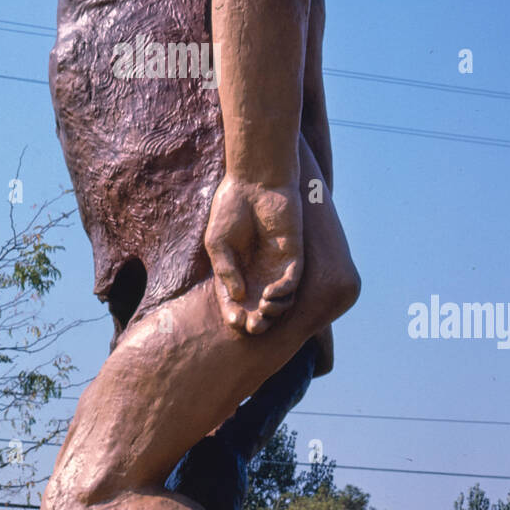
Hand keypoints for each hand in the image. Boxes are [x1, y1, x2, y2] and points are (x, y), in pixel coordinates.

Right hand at [205, 174, 302, 334]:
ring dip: (273, 313)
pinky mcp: (293, 257)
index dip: (234, 315)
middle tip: (252, 326)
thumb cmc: (231, 208)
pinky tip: (271, 294)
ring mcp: (276, 266)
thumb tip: (238, 298)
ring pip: (280, 302)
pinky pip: (293, 284)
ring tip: (263, 310)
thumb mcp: (217, 243)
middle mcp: (257, 273)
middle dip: (257, 322)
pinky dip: (284, 294)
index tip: (234, 321)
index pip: (235, 302)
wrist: (255, 183)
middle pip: (258, 308)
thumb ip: (225, 270)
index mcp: (235, 271)